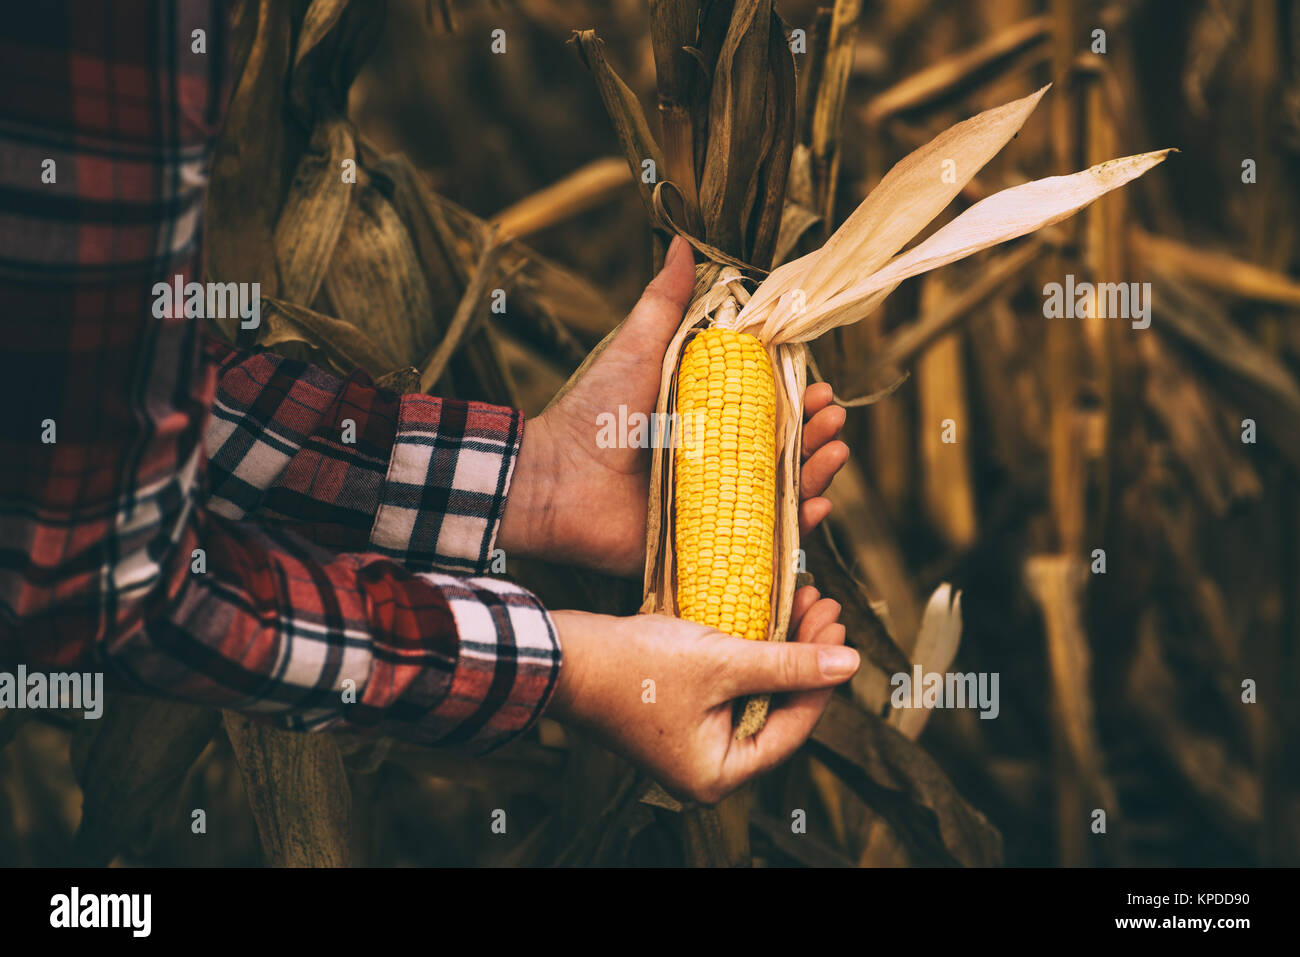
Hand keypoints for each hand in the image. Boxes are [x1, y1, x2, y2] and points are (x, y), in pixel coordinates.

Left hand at [499, 236, 849, 574]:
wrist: (556, 480)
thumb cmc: (594, 413)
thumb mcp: (637, 350)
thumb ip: (664, 303)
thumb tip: (684, 243)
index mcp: (705, 418)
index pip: (770, 409)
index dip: (801, 400)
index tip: (820, 390)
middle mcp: (715, 461)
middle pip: (785, 451)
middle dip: (817, 436)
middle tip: (832, 422)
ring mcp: (713, 505)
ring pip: (781, 493)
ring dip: (817, 476)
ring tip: (832, 455)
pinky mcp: (705, 542)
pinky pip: (759, 541)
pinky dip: (794, 529)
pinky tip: (815, 508)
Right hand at [546, 585, 855, 804]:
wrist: (561, 655)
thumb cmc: (635, 667)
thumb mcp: (721, 661)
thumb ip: (788, 663)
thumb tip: (851, 662)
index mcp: (718, 773)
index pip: (793, 727)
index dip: (822, 676)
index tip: (839, 627)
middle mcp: (707, 764)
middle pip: (777, 707)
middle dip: (803, 653)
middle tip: (825, 605)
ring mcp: (690, 738)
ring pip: (755, 690)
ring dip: (779, 645)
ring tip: (803, 599)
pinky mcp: (678, 710)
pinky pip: (728, 684)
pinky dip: (750, 649)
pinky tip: (768, 614)